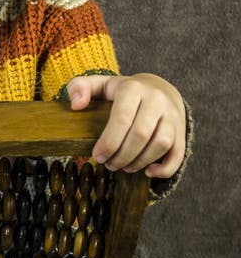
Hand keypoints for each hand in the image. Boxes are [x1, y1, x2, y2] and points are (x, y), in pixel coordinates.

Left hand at [66, 73, 185, 178]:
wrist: (160, 89)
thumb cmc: (123, 92)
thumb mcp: (100, 84)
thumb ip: (80, 87)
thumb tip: (75, 105)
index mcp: (133, 88)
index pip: (121, 119)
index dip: (109, 142)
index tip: (97, 156)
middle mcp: (156, 100)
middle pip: (140, 134)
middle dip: (121, 156)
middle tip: (108, 164)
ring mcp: (172, 116)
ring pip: (160, 144)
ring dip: (139, 162)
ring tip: (123, 167)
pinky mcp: (182, 131)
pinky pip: (177, 154)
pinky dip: (164, 168)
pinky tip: (148, 172)